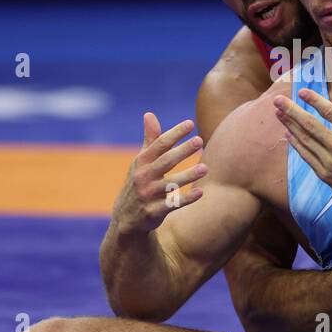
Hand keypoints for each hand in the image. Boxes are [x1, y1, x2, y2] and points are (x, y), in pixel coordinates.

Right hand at [111, 113, 207, 235]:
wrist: (126, 218)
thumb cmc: (139, 183)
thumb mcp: (141, 162)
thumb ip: (150, 140)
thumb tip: (149, 114)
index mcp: (142, 162)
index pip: (159, 144)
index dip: (175, 133)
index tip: (190, 124)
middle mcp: (143, 177)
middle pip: (166, 161)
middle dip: (182, 151)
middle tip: (199, 140)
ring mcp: (148, 195)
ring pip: (170, 184)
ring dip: (188, 176)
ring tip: (205, 168)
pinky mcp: (153, 211)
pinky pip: (172, 204)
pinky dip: (186, 199)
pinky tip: (201, 192)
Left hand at [273, 87, 331, 200]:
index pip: (330, 112)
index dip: (314, 101)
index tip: (302, 91)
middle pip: (311, 125)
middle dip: (292, 111)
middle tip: (278, 100)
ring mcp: (330, 162)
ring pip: (305, 140)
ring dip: (290, 125)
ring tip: (278, 112)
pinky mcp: (324, 173)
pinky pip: (306, 155)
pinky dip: (296, 143)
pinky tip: (288, 132)